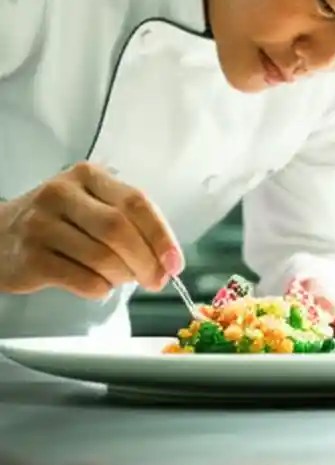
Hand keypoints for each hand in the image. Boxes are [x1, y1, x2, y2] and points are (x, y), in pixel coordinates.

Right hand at [0, 163, 181, 298]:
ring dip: (123, 276)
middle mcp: (61, 194)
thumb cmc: (58, 222)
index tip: (175, 262)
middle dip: (146, 261)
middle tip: (156, 280)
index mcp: (87, 176)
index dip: (161, 235)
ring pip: (102, 258)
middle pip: (120, 230)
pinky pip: (82, 279)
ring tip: (123, 279)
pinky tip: (99, 285)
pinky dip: (101, 288)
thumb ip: (129, 222)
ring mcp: (41, 224)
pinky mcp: (30, 257)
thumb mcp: (90, 206)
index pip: (136, 202)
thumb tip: (167, 260)